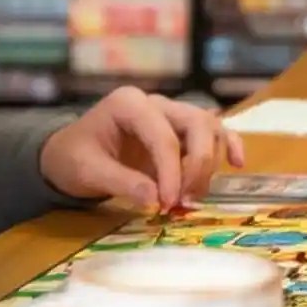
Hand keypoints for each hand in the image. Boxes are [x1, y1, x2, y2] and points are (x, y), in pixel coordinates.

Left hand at [39, 87, 245, 211]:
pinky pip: (215, 133)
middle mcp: (157, 103)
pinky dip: (229, 146)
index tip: (167, 203)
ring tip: (192, 197)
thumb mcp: (86, 172)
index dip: (171, 172)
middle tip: (184, 200)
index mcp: (129, 104)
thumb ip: (120, 182)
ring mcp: (173, 114)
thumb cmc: (73, 158)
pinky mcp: (183, 131)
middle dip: (197, 165)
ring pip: (210, 129)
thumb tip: (156, 199)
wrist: (68, 155)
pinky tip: (238, 164)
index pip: (163, 136)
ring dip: (209, 164)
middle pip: (197, 125)